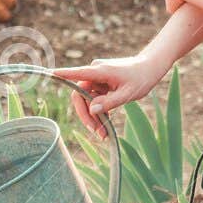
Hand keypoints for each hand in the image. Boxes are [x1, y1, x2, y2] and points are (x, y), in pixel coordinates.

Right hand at [50, 54, 164, 141]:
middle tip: (96, 132)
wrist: (151, 68)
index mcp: (100, 71)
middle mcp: (95, 73)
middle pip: (80, 95)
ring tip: (103, 133)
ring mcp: (97, 78)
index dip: (64, 75)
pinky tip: (105, 124)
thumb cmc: (141, 78)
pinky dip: (98, 112)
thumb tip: (91, 109)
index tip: (51, 74)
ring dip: (93, 117)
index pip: (78, 73)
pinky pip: (94, 100)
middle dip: (85, 115)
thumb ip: (109, 102)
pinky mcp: (101, 83)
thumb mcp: (128, 94)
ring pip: (87, 101)